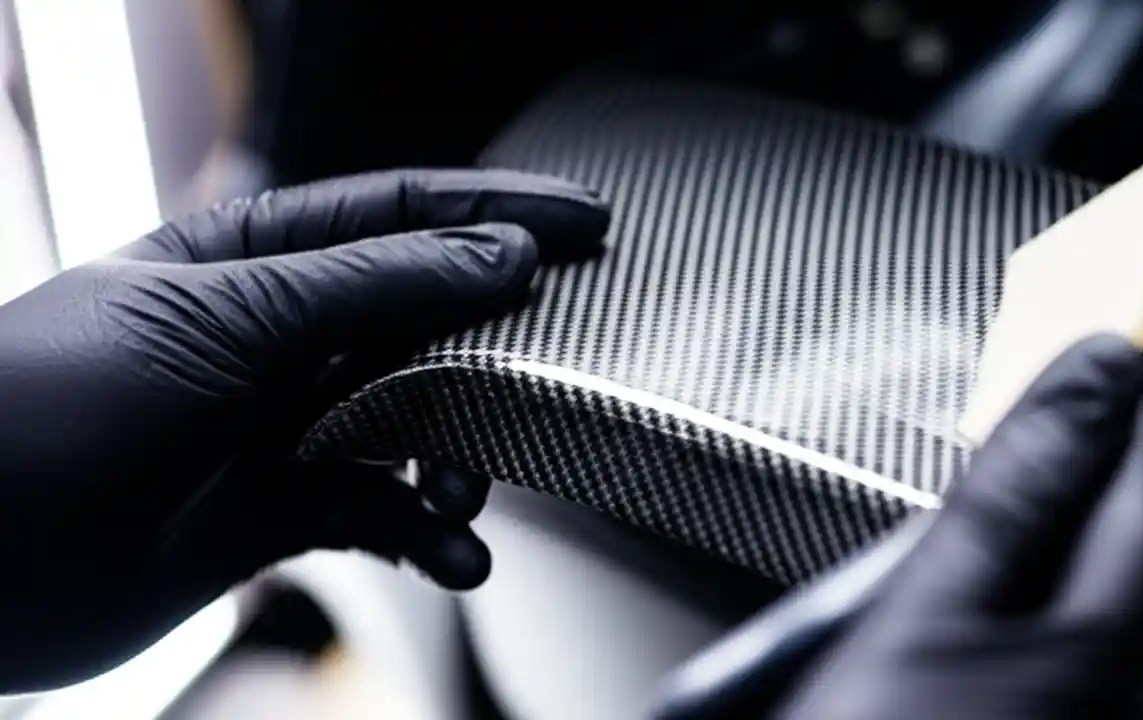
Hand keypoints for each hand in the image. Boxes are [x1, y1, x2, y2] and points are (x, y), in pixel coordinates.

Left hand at [0, 169, 608, 690]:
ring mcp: (282, 425)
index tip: (591, 224)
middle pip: (423, 321)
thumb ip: (369, 287)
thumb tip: (501, 253)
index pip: (403, 213)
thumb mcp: (218, 317)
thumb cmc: (47, 403)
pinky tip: (453, 556)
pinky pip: (382, 514)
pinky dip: (426, 535)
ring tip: (468, 486)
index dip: (500, 210)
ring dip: (459, 456)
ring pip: (413, 425)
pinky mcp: (281, 511)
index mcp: (253, 256)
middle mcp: (277, 335)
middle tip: (559, 371)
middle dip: (494, 348)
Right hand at [779, 336, 1142, 719]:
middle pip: (1108, 544)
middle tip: (962, 497)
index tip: (1082, 327)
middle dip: (1046, 501)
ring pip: (1081, 607)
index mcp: (1118, 640)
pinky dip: (1016, 630)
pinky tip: (951, 664)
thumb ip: (1014, 489)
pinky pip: (1063, 660)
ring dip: (1022, 574)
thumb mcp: (927, 613)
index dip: (1097, 399)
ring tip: (930, 605)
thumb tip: (1089, 373)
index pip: (1130, 473)